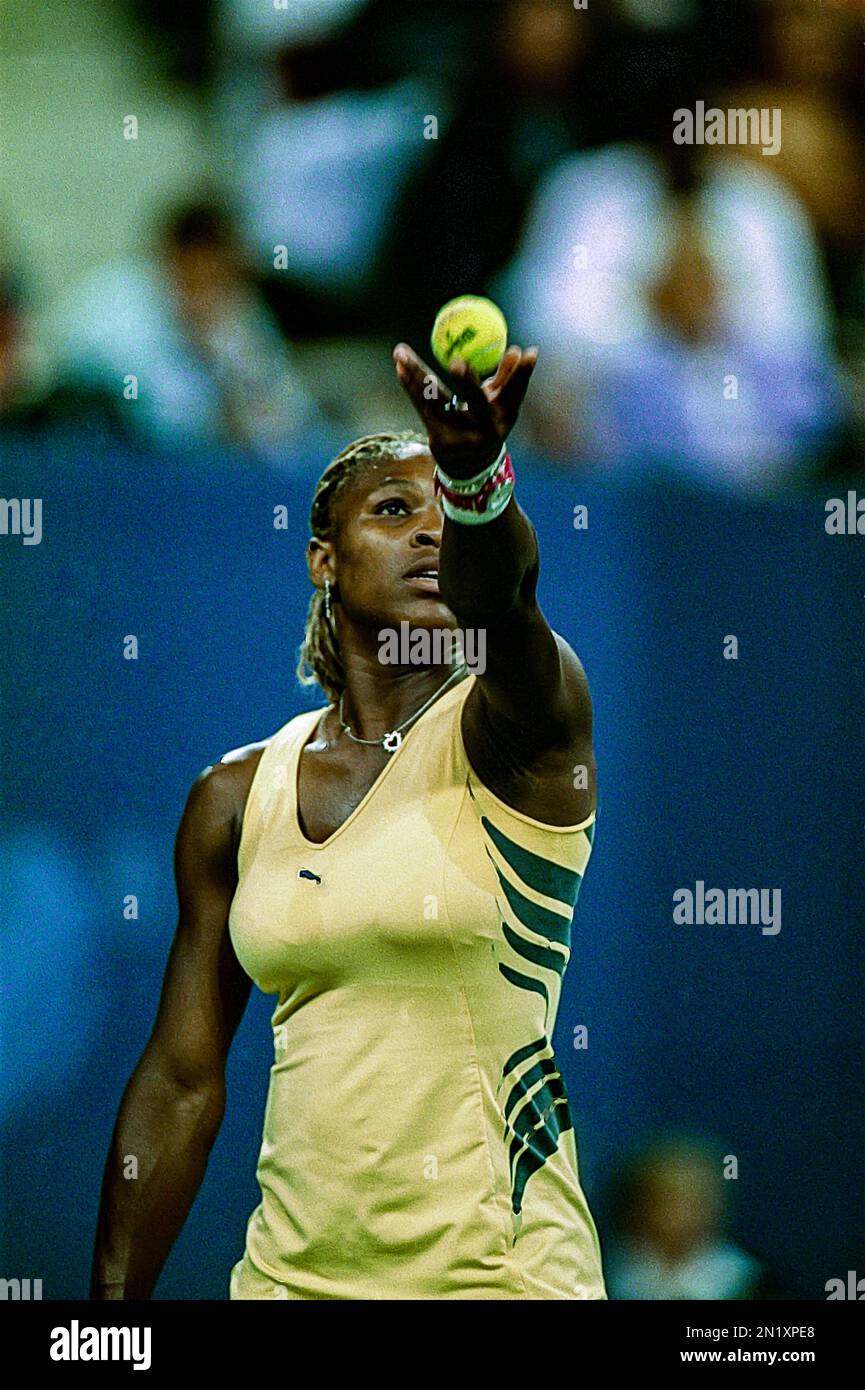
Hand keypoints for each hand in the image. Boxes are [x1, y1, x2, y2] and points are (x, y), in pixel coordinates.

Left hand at [392, 341, 538, 478]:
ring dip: (418, 374)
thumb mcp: (500, 407)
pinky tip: (400, 366)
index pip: (515, 392)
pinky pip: (421, 406)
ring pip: (438, 401)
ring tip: (402, 353)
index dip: (522, 374)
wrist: (469, 467)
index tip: (527, 351)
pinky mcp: (438, 438)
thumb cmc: (486, 425)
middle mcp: (485, 430)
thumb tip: (518, 349)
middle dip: (468, 382)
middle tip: (457, 362)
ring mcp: (460, 436)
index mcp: (504, 419)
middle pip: (476, 401)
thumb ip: (507, 378)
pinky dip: (410, 384)